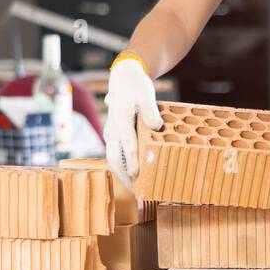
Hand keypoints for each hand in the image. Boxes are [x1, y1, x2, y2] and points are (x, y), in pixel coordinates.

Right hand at [103, 57, 162, 191]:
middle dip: (124, 176)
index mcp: (120, 119)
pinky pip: (116, 154)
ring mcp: (111, 133)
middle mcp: (113, 129)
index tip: (137, 175)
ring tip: (136, 189)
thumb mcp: (146, 94)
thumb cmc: (136, 85)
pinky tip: (134, 176)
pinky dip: (123, 166)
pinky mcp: (114, 135)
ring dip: (122, 174)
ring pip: (113, 158)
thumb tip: (157, 127)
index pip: (127, 143)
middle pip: (114, 158)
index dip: (131, 160)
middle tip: (136, 192)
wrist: (123, 77)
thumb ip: (150, 111)